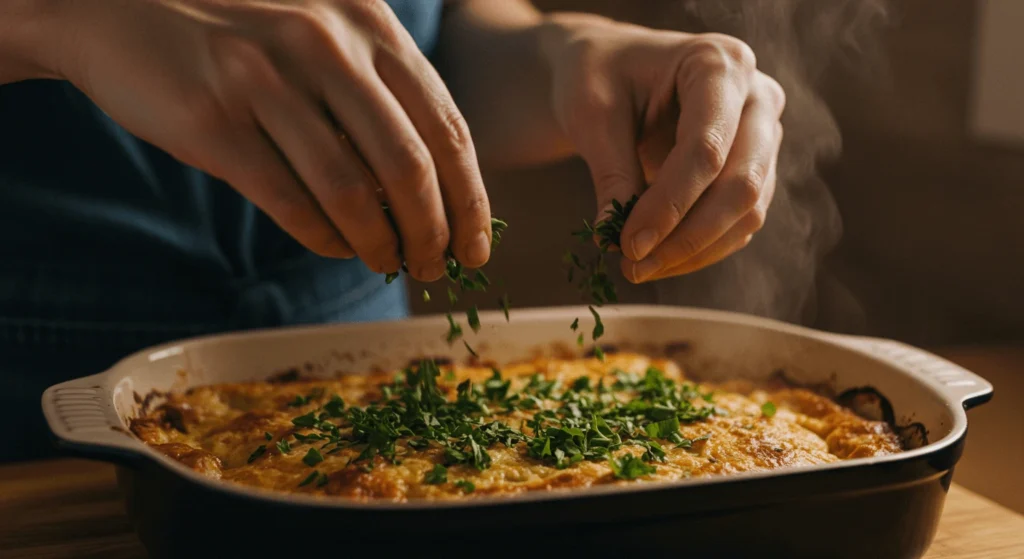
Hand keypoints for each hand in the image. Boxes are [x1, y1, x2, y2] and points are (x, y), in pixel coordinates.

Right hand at [49, 0, 491, 279]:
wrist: (115, 5)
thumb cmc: (238, 29)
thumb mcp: (323, 31)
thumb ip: (377, 91)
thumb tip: (432, 189)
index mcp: (368, 23)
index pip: (446, 126)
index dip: (471, 198)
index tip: (477, 245)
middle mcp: (325, 45)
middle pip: (409, 166)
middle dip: (433, 232)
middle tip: (435, 267)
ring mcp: (266, 80)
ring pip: (351, 192)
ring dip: (378, 244)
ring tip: (388, 264)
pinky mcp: (214, 121)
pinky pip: (290, 201)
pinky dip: (323, 237)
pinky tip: (336, 246)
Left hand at [549, 15, 784, 282]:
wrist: (612, 70)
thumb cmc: (599, 76)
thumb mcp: (593, 114)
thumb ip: (612, 172)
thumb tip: (614, 237)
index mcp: (718, 63)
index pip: (706, 148)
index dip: (669, 204)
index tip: (627, 244)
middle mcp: (756, 96)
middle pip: (740, 183)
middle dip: (687, 236)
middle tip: (634, 266)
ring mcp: (764, 134)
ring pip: (748, 211)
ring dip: (695, 251)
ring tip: (638, 268)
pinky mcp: (756, 168)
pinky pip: (740, 221)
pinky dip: (701, 249)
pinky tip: (658, 260)